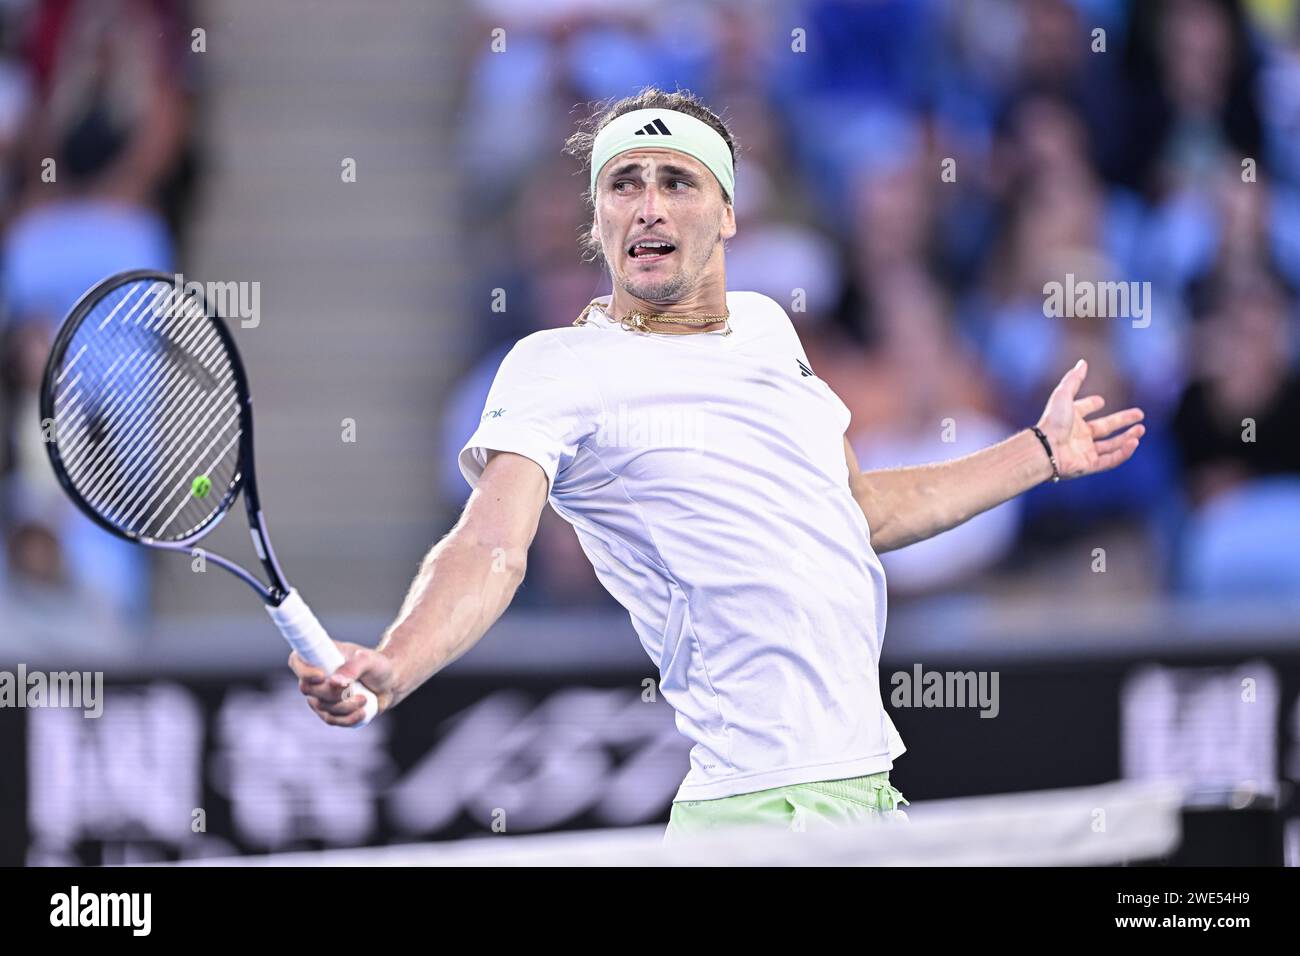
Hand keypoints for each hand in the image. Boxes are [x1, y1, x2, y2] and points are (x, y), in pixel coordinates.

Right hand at [289, 642, 394, 726]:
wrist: (390, 684)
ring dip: (344, 707)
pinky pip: (331, 720)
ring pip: (321, 707)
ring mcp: (321, 695)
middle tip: (352, 688)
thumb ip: (354, 667)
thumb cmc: (378, 667)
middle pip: (307, 689)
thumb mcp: (370, 661)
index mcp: (321, 656)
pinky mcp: (331, 711)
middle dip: (331, 693)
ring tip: (364, 699)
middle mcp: (317, 676)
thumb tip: (334, 682)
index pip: (296, 661)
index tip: (322, 676)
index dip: (303, 671)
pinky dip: (347, 719)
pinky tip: (362, 713)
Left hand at [1036, 359, 1144, 479]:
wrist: (1045, 448)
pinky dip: (1123, 452)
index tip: (1100, 401)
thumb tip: (1083, 362)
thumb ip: (1074, 379)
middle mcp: (1077, 436)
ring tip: (1141, 429)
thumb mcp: (1063, 395)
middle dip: (1122, 421)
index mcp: (1070, 419)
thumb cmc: (1052, 421)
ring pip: (1110, 445)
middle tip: (1140, 414)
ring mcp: (1084, 451)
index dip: (1090, 405)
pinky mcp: (1088, 465)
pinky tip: (1135, 442)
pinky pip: (1110, 460)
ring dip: (1127, 437)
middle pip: (1104, 428)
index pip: (1083, 410)